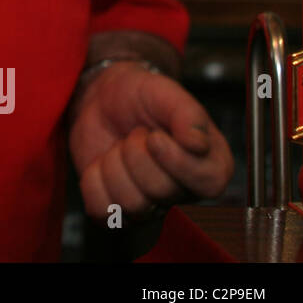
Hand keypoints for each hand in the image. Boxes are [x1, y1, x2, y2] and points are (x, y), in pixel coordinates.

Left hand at [69, 62, 232, 220]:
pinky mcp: (116, 209)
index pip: (207, 183)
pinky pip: (101, 210)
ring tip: (119, 147)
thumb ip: (187, 114)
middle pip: (160, 192)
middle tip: (136, 134)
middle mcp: (183, 192)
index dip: (175, 160)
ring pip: (130, 204)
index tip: (154, 135)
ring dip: (113, 165)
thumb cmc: (140, 97)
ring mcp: (150, 205)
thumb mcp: (165, 92)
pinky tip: (102, 162)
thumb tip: (198, 144)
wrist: (101, 99)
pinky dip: (92, 180)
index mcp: (210, 165)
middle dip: (136, 153)